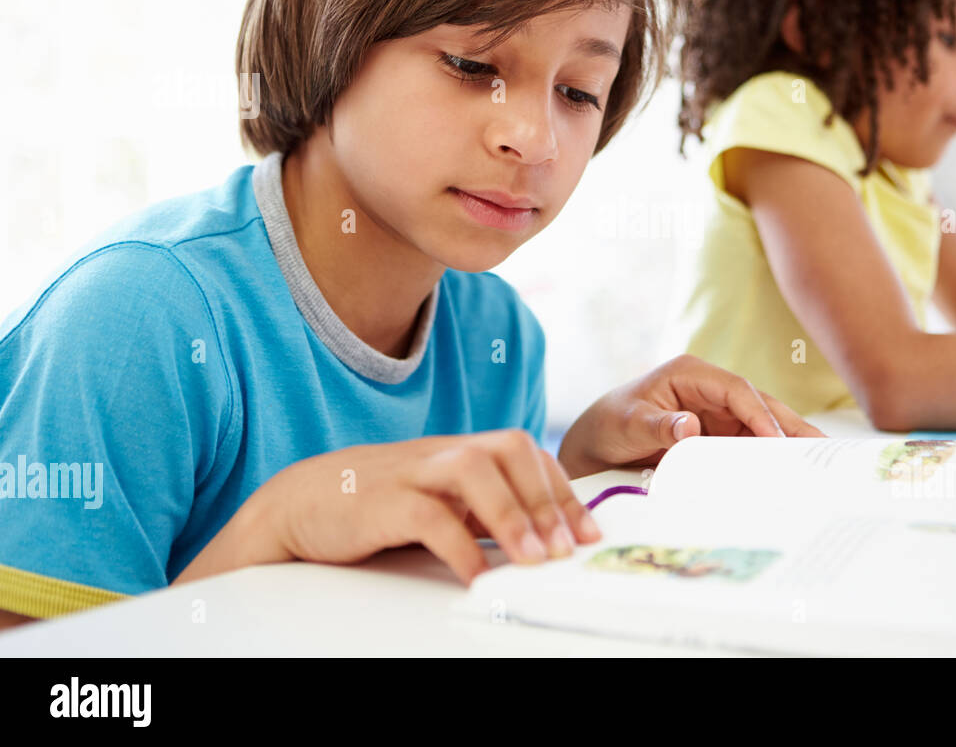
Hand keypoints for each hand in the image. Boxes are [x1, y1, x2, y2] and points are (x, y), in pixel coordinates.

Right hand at [255, 430, 601, 583]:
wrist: (297, 503)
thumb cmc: (374, 505)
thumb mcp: (438, 502)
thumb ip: (481, 512)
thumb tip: (540, 542)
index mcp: (459, 451)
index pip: (525, 453)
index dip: (562, 491)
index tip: (588, 533)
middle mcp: (441, 453)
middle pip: (509, 448)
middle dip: (547, 498)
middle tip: (567, 549)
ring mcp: (410, 471)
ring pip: (474, 469)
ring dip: (513, 516)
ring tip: (536, 560)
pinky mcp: (379, 501)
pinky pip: (428, 516)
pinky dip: (459, 548)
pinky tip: (476, 578)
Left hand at [558, 354, 825, 476]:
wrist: (594, 444)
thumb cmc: (609, 423)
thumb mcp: (629, 423)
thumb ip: (660, 425)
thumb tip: (690, 427)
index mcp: (690, 373)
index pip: (736, 390)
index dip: (759, 414)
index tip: (776, 441)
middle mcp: (709, 390)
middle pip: (757, 404)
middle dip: (788, 425)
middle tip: (822, 447)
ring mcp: (715, 412)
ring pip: (759, 425)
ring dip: (785, 443)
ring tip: (819, 463)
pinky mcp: (716, 434)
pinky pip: (747, 444)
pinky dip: (767, 457)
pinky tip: (788, 473)